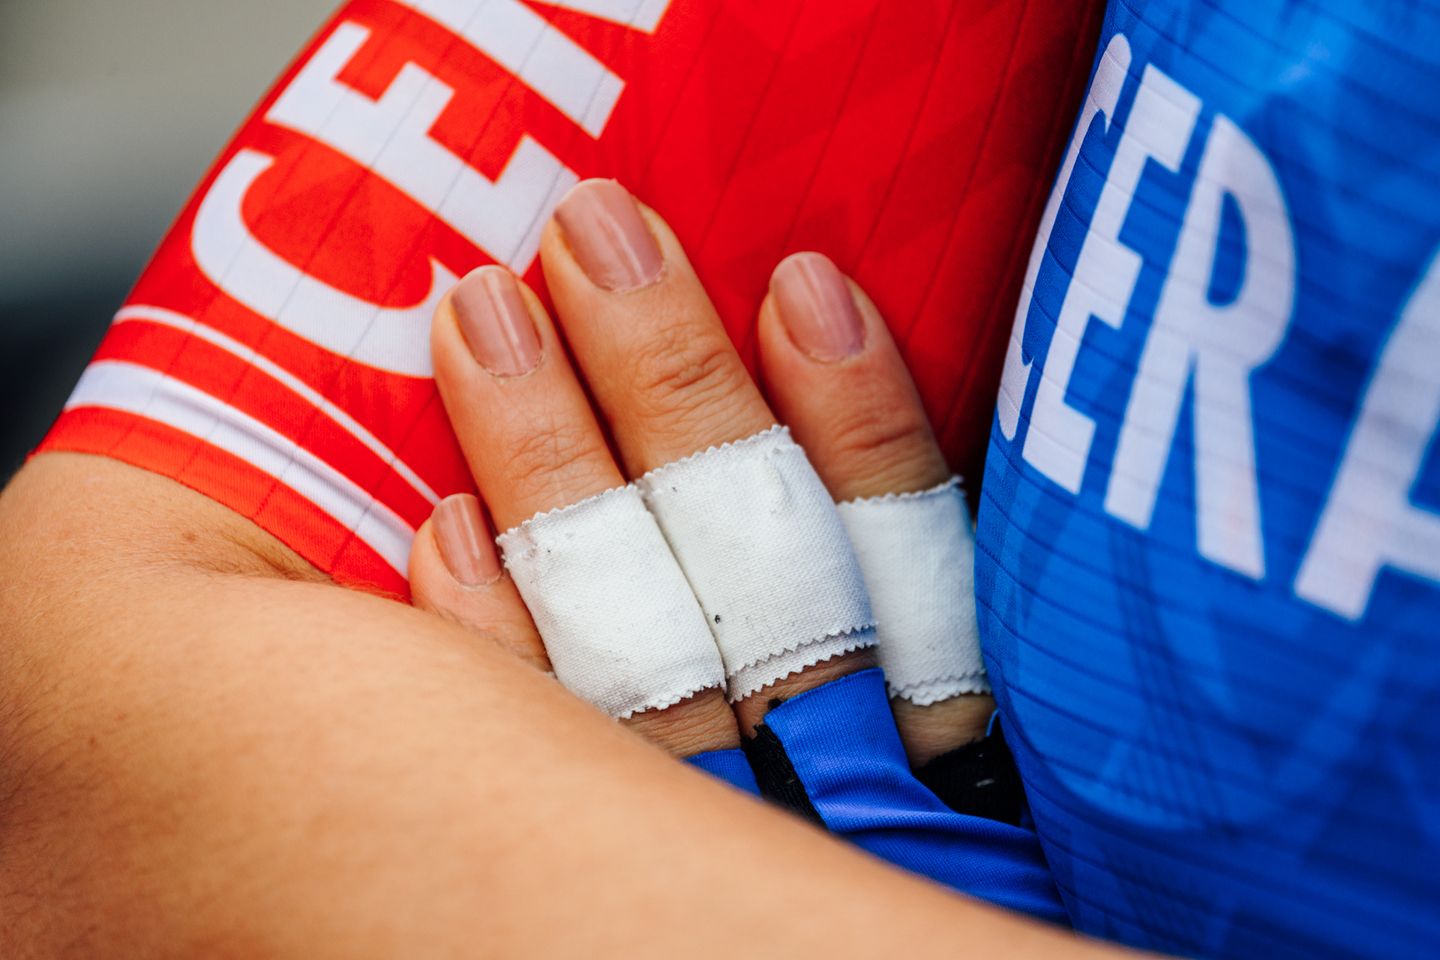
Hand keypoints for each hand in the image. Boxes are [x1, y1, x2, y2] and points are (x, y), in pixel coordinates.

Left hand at [406, 179, 1062, 920]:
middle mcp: (817, 828)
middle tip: (596, 232)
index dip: (857, 428)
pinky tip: (437, 529)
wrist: (992, 959)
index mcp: (945, 802)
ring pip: (625, 653)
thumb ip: (978, 669)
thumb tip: (917, 440)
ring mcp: (707, 861)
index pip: (907, 584)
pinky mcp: (625, 882)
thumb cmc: (961, 933)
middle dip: (670, 394)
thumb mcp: (1012, 821)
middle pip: (743, 580)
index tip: (804, 283)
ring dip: (558, 471)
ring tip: (491, 311)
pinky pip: (541, 772)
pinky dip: (489, 645)